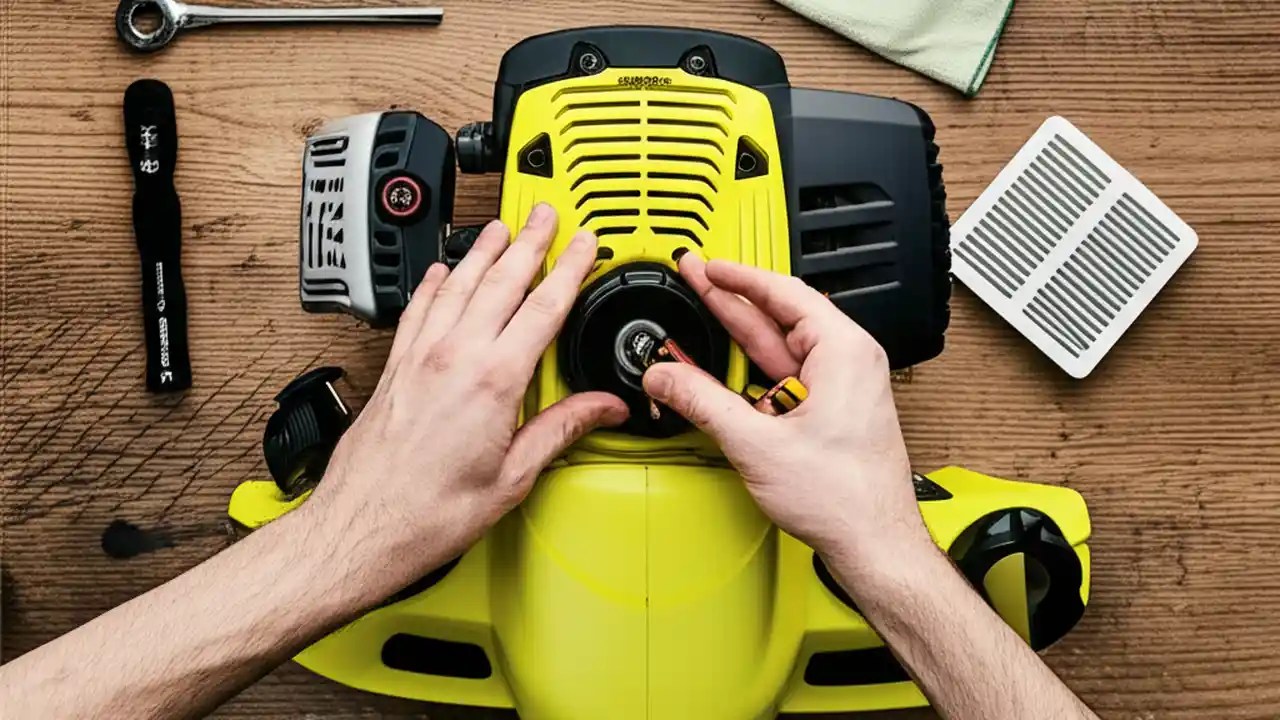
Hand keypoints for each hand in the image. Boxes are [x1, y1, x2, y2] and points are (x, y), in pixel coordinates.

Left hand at [304, 204, 627, 597]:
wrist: (361, 529)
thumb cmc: (429, 513)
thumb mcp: (514, 478)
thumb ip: (561, 431)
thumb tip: (603, 408)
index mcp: (493, 380)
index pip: (544, 307)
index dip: (570, 269)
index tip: (586, 244)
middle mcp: (453, 357)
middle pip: (500, 280)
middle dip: (530, 242)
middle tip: (547, 214)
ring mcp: (419, 357)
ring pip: (457, 284)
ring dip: (482, 251)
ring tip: (501, 227)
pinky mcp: (394, 368)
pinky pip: (417, 309)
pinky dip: (433, 284)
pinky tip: (440, 271)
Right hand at [642, 254, 931, 570]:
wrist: (875, 544)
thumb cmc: (846, 498)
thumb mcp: (758, 444)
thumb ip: (703, 403)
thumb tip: (665, 377)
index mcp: (843, 352)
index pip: (785, 292)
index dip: (739, 276)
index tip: (709, 266)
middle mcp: (848, 363)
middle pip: (779, 316)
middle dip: (730, 299)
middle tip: (693, 278)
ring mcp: (841, 387)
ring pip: (779, 348)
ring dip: (738, 336)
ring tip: (698, 314)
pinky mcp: (831, 411)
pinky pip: (785, 376)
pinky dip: (750, 371)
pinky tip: (720, 371)